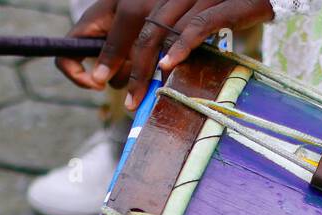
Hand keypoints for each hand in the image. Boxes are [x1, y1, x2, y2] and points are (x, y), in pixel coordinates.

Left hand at [56, 0, 273, 110]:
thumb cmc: (224, 8)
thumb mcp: (186, 16)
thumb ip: (163, 36)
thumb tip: (137, 71)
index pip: (123, 15)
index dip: (108, 47)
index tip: (98, 77)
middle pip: (138, 23)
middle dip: (125, 64)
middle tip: (124, 97)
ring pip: (163, 28)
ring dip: (147, 66)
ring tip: (139, 95)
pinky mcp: (224, 4)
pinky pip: (198, 25)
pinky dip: (181, 46)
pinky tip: (169, 65)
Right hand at [56, 0, 151, 92]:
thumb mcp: (128, 16)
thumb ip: (113, 46)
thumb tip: (97, 80)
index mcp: (89, 29)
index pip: (65, 57)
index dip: (75, 74)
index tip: (97, 84)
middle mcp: (102, 43)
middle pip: (100, 75)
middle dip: (117, 75)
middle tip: (135, 62)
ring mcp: (120, 51)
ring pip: (121, 77)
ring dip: (136, 73)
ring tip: (150, 54)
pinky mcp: (137, 57)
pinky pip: (138, 75)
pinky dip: (147, 72)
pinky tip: (157, 59)